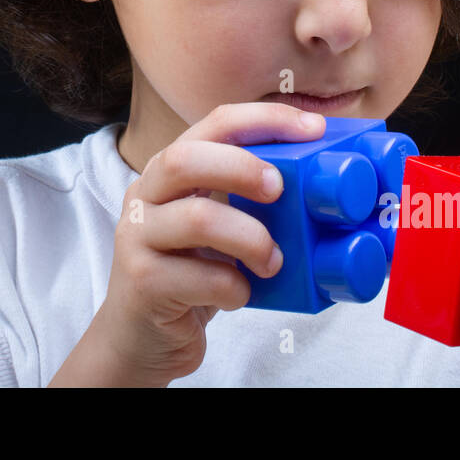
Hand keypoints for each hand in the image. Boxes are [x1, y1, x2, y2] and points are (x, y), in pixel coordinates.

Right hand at [92, 102, 324, 385]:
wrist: (142, 340)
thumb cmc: (190, 276)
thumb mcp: (216, 226)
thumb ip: (248, 200)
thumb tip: (322, 182)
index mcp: (169, 171)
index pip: (214, 124)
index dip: (265, 120)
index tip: (313, 130)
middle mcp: (145, 195)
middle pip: (185, 159)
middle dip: (243, 168)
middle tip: (280, 190)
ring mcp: (138, 238)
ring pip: (198, 219)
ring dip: (251, 239)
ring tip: (272, 261)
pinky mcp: (143, 282)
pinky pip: (202, 278)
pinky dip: (236, 287)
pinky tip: (241, 294)